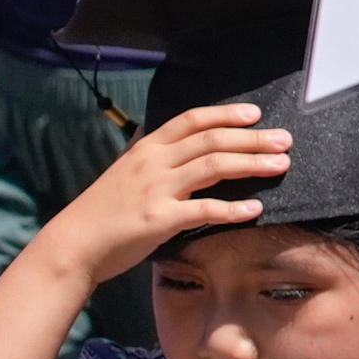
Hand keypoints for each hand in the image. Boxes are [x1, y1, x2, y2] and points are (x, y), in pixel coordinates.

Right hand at [32, 102, 291, 285]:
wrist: (73, 244)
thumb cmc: (102, 212)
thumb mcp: (124, 172)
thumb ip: (150, 155)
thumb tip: (168, 138)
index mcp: (147, 148)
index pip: (192, 120)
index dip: (226, 114)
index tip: (256, 113)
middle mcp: (154, 162)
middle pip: (211, 140)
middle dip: (252, 138)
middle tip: (285, 139)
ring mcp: (156, 190)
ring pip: (213, 166)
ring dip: (252, 163)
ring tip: (281, 165)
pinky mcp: (159, 220)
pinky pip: (203, 210)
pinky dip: (232, 209)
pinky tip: (255, 209)